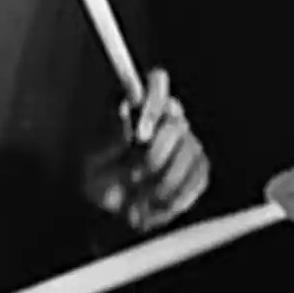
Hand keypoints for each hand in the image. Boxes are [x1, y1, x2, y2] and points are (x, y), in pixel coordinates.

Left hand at [84, 68, 209, 231]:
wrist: (112, 210)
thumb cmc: (99, 178)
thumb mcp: (94, 159)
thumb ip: (110, 136)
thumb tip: (124, 110)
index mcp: (139, 107)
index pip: (157, 82)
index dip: (154, 105)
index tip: (140, 136)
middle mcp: (168, 119)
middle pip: (178, 122)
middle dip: (158, 153)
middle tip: (136, 174)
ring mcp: (188, 143)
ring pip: (191, 152)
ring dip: (164, 180)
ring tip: (141, 195)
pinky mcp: (199, 169)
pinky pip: (198, 178)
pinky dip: (177, 196)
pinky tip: (156, 204)